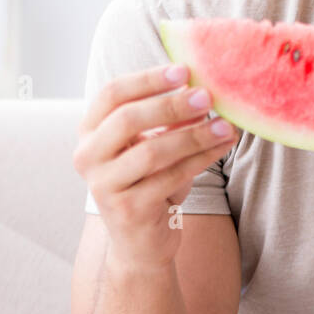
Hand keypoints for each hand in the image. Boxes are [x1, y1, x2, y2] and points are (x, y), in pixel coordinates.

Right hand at [73, 64, 239, 272]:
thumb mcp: (151, 145)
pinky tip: (221, 147)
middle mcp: (87, 157)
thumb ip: (167, 119)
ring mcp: (104, 185)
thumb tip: (201, 90)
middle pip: (127, 119)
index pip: (112, 94)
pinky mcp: (127, 210)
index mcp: (89, 132)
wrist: (140, 243)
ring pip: (152, 151)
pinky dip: (200, 160)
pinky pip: (170, 177)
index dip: (148, 79)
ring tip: (225, 126)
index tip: (184, 70)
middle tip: (207, 96)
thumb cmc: (147, 184)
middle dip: (171, 105)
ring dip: (193, 135)